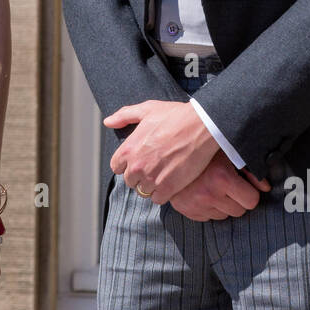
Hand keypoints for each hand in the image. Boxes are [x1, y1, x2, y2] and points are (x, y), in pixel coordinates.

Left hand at [104, 99, 219, 204]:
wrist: (201, 126)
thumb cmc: (175, 116)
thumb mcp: (147, 110)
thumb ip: (124, 116)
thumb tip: (108, 122)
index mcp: (128, 149)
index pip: (117, 167)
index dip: (127, 164)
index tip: (139, 160)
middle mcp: (136, 166)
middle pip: (130, 181)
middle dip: (140, 176)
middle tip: (154, 166)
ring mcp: (151, 178)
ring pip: (144, 191)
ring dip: (152, 185)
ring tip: (164, 173)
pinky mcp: (168, 188)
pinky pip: (158, 199)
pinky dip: (163, 193)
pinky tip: (171, 182)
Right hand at [167, 150, 271, 221]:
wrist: (169, 151)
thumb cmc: (204, 150)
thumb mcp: (230, 153)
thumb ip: (251, 170)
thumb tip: (266, 188)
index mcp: (221, 178)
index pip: (251, 201)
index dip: (250, 192)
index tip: (243, 184)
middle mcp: (208, 193)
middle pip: (239, 211)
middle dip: (237, 199)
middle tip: (228, 185)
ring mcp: (194, 204)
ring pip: (224, 216)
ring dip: (222, 204)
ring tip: (213, 187)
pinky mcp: (185, 210)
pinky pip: (208, 218)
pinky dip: (208, 208)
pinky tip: (202, 192)